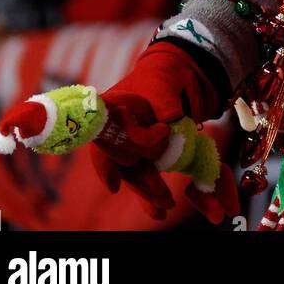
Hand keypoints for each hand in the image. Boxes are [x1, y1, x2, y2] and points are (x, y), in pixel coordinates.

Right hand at [0, 42, 238, 224]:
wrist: (180, 74)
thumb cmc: (163, 74)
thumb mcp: (162, 82)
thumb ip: (164, 100)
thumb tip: (170, 118)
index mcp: (112, 110)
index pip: (103, 141)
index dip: (106, 165)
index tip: (115, 186)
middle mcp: (117, 131)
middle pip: (122, 163)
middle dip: (141, 182)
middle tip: (160, 196)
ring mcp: (132, 144)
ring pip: (135, 174)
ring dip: (148, 191)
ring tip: (163, 208)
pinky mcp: (148, 154)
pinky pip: (147, 175)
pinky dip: (154, 191)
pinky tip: (161, 209)